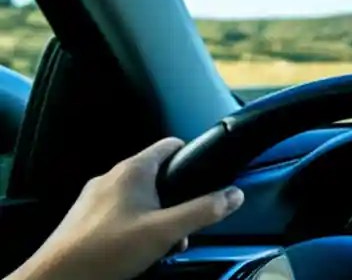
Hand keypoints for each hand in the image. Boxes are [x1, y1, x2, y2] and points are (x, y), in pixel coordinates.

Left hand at [8, 137, 243, 279]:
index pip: (170, 145)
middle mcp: (110, 177)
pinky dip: (133, 227)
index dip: (192, 156)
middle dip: (175, 199)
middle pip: (155, 176)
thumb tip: (235, 194)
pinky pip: (117, 214)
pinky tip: (135, 250)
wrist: (57, 278)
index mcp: (132, 170)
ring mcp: (93, 198)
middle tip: (184, 224)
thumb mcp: (166, 231)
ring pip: (136, 198)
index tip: (206, 173)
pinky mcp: (82, 220)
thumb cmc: (108, 249)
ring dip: (154, 216)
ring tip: (161, 243)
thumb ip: (203, 211)